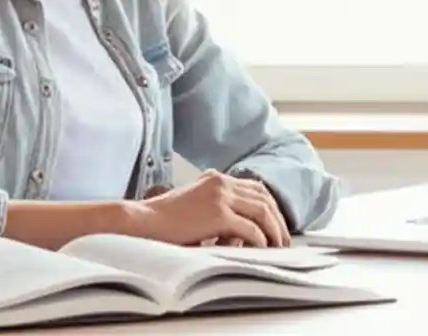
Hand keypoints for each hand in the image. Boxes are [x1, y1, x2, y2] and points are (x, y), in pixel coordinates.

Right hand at [133, 169, 290, 247]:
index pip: (256, 188)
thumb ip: (218, 209)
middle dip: (278, 220)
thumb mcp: (194, 204)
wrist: (143, 221)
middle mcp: (222, 182)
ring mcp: (221, 197)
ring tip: (277, 247)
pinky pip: (250, 228)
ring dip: (274, 231)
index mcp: (217, 178)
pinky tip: (260, 250)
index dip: (271, 207)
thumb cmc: (164, 219)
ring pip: (262, 212)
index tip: (277, 224)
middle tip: (283, 240)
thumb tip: (242, 231)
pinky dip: (259, 240)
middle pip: (264, 198)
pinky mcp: (218, 214)